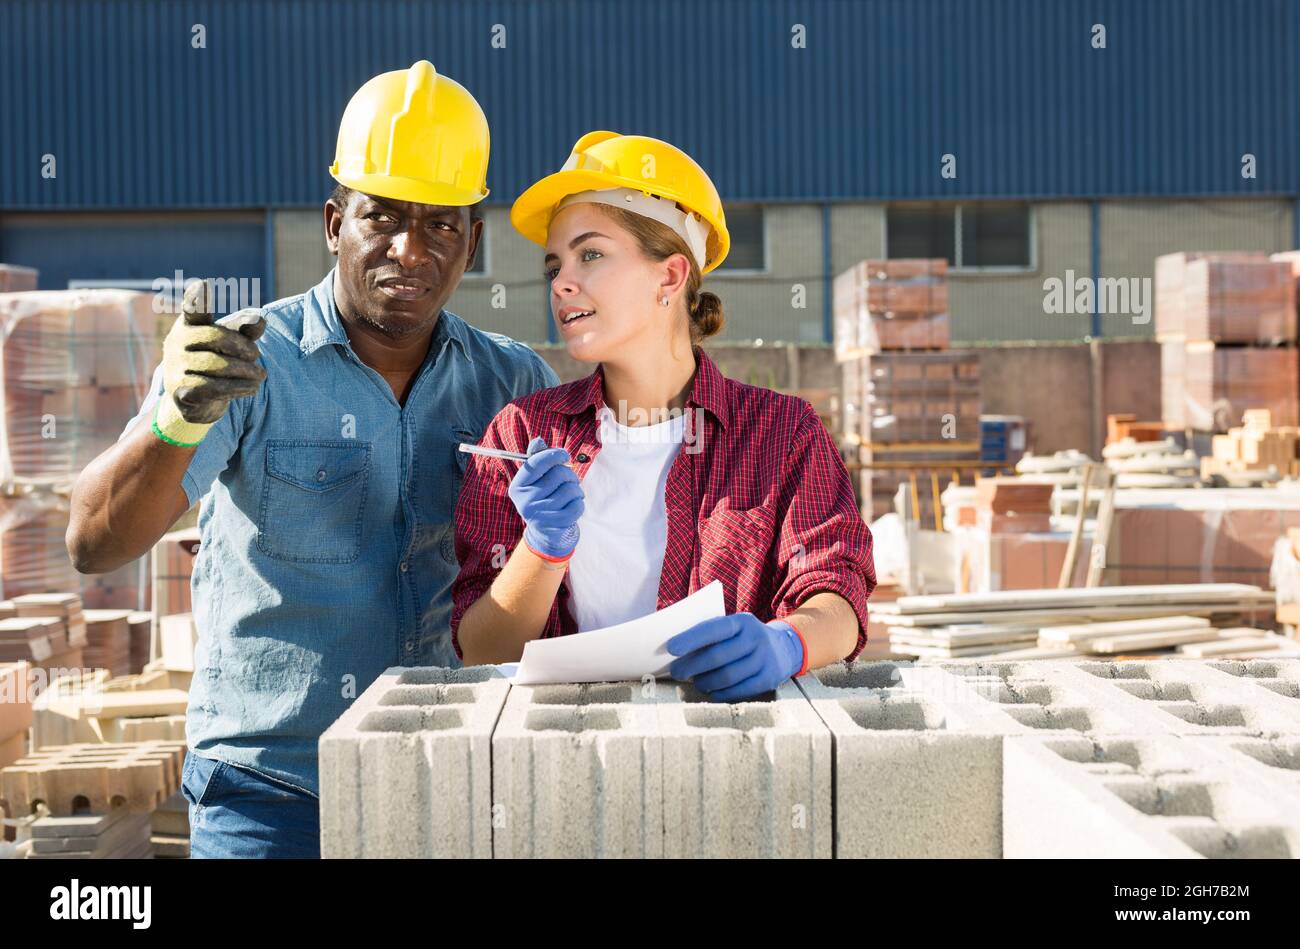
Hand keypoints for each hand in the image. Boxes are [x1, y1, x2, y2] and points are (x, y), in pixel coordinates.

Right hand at [154, 279, 266, 446]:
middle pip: (217, 337)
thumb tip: (260, 319)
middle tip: (257, 356)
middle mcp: (176, 341)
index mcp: (188, 324)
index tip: (203, 285)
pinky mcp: (180, 391)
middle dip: (244, 347)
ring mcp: (175, 366)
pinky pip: (214, 388)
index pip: (193, 309)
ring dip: (246, 371)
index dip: (197, 299)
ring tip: (260, 375)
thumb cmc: (218, 360)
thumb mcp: (234, 342)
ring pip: (218, 365)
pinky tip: (253, 388)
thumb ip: (246, 330)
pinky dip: (239, 387)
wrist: (197, 401)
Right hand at [507, 436, 583, 560]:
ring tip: (572, 494)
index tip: (565, 455)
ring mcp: (540, 514)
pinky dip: (579, 503)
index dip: (554, 455)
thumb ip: (537, 461)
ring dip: (576, 489)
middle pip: (558, 474)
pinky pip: (577, 504)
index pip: (537, 463)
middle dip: (569, 474)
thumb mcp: (536, 482)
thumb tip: (539, 440)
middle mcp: (525, 501)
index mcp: (518, 487)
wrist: (545, 533)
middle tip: (569, 480)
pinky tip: (573, 506)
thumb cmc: (543, 499)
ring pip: (571, 489)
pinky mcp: (555, 524)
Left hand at [667, 613, 806, 702]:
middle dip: (692, 666)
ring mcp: (765, 659)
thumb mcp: (734, 628)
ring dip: (706, 682)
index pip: (714, 629)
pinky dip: (721, 693)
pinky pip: (740, 690)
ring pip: (728, 676)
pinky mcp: (769, 678)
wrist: (785, 648)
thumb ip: (712, 635)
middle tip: (676, 672)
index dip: (691, 639)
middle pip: (718, 656)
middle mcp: (756, 638)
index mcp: (742, 621)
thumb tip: (677, 652)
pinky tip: (712, 691)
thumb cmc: (745, 639)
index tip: (671, 648)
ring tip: (696, 682)